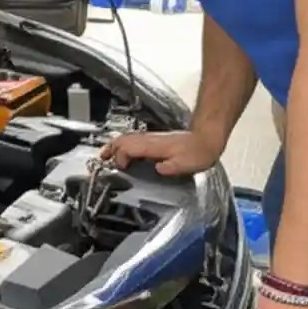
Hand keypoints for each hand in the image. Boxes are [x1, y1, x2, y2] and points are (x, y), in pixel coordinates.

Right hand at [100, 130, 223, 176]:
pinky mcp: (156, 141)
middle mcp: (150, 140)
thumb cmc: (197, 152)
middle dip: (110, 148)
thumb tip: (157, 170)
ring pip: (127, 138)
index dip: (120, 157)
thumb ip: (170, 167)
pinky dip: (124, 146)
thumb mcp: (185, 164)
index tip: (121, 169)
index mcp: (154, 146)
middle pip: (123, 140)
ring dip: (115, 146)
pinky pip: (134, 140)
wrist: (206, 139)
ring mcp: (152, 138)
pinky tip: (126, 153)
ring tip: (107, 155)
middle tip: (101, 159)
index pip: (128, 147)